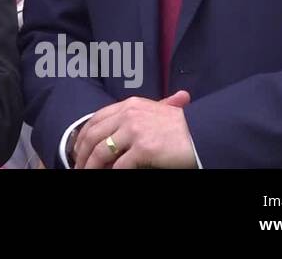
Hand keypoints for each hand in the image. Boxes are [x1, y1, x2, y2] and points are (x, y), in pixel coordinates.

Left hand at [74, 91, 196, 168]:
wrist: (204, 133)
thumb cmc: (182, 126)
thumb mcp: (157, 111)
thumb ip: (135, 116)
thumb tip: (118, 129)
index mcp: (130, 105)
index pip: (96, 118)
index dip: (84, 135)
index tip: (78, 148)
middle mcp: (129, 115)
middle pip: (94, 135)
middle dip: (82, 153)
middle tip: (78, 166)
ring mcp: (135, 131)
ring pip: (102, 152)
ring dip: (91, 166)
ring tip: (86, 174)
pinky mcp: (143, 149)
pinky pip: (119, 166)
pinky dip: (110, 174)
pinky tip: (107, 177)